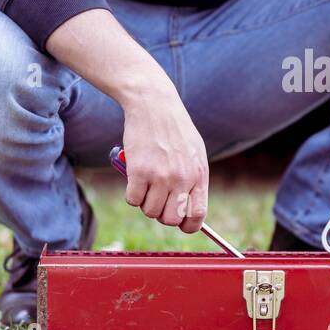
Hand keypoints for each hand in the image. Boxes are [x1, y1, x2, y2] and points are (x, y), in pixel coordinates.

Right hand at [116, 75, 208, 233]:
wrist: (153, 104)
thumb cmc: (174, 128)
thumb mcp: (194, 153)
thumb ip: (194, 180)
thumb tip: (190, 212)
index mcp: (199, 174)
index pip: (197, 215)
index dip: (187, 226)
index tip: (178, 224)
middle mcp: (182, 178)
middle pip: (170, 219)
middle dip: (161, 214)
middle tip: (156, 198)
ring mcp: (160, 176)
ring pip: (149, 211)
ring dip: (145, 202)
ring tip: (146, 183)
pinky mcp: (139, 171)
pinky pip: (133, 200)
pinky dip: (131, 194)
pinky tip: (134, 178)